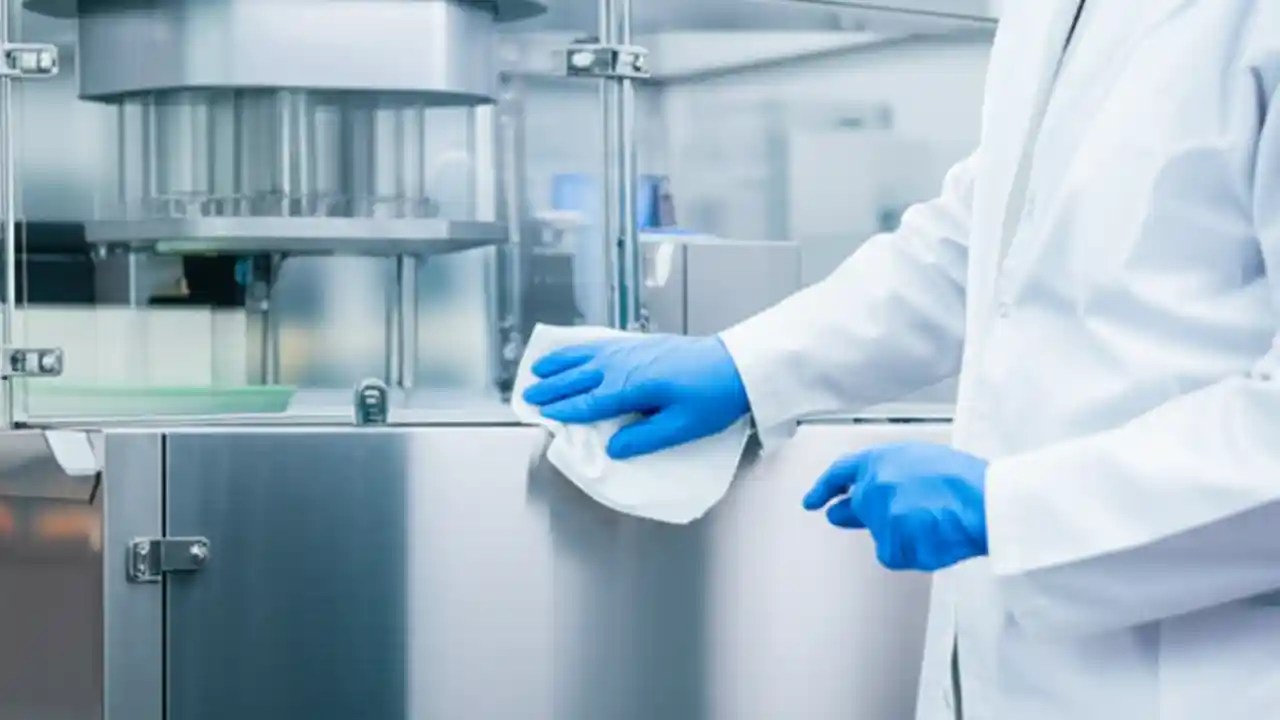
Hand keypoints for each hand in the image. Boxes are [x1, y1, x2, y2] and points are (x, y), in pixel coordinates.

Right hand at [522, 335, 749, 459]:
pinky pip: (600, 344)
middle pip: (580, 377)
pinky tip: (574, 349)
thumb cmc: (713, 397)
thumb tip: (612, 448)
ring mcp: (632, 350)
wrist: (737, 363)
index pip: (590, 402)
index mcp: (633, 387)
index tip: (543, 414)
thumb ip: (644, 438)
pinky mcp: (641, 343)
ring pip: (586, 356)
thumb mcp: (682, 427)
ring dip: (561, 364)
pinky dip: (580, 347)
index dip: (565, 410)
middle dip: (553, 387)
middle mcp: (625, 365)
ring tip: (539, 368)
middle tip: (528, 395)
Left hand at [802, 443, 988, 571]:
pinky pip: (894, 554)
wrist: (985, 503)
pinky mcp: (888, 543)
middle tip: (847, 518)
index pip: (841, 472)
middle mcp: (872, 486)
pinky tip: (932, 539)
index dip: (823, 487)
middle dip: (849, 516)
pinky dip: (911, 552)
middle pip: (855, 508)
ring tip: (934, 523)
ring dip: (900, 532)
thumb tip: (881, 490)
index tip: (812, 499)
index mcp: (880, 459)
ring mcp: (878, 516)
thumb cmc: (965, 481)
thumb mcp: (921, 459)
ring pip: (881, 533)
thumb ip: (892, 473)